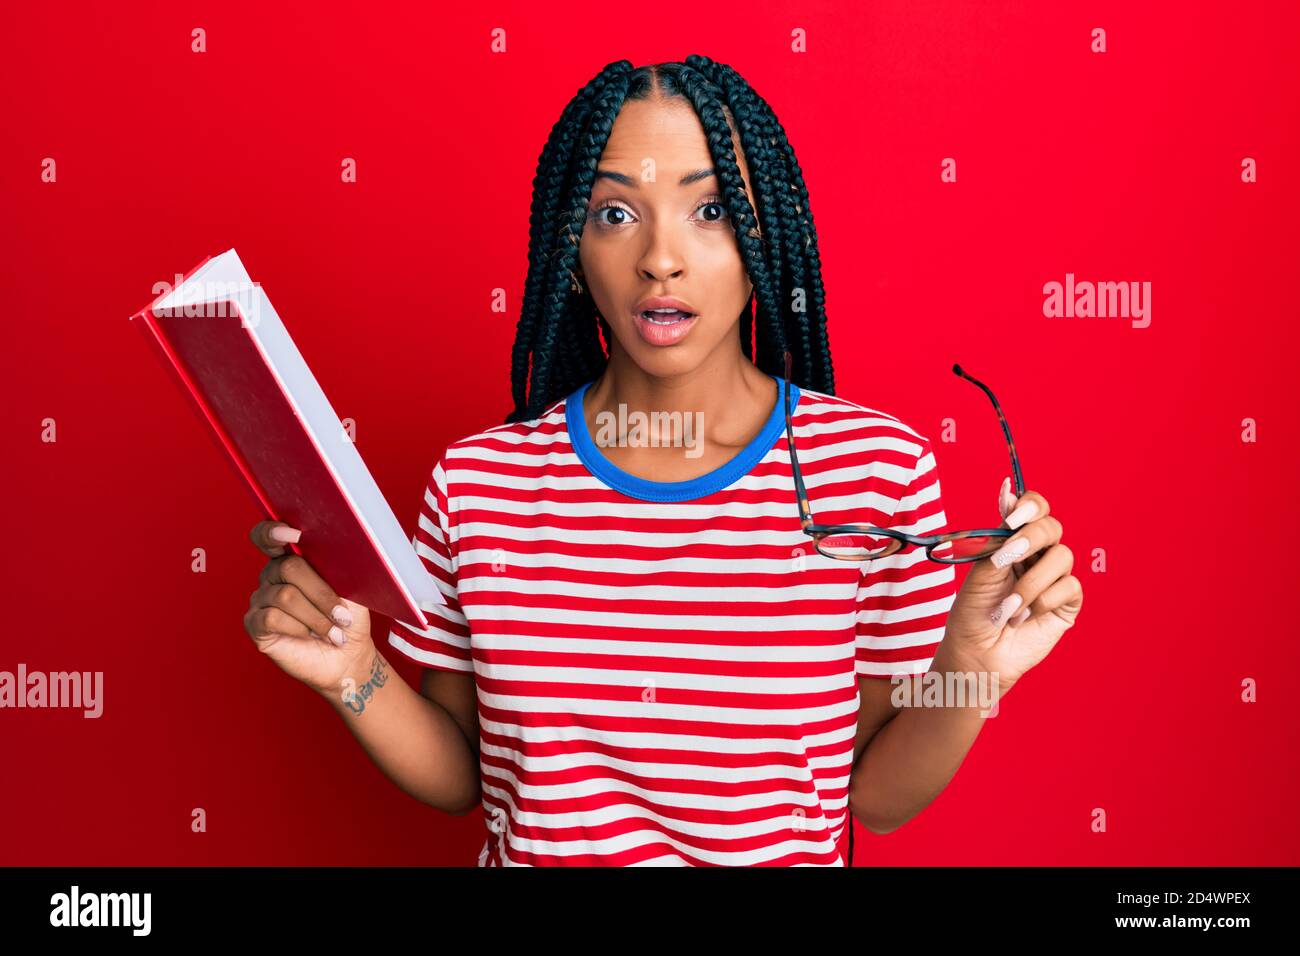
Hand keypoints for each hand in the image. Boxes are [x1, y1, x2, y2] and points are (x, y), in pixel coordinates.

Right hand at [244, 520, 373, 695]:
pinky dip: (298, 628)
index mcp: (294, 559)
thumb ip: (336, 564)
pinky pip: (271, 618)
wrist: (348, 655)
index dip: (273, 531)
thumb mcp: (351, 587)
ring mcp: (261, 599)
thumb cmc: (349, 619)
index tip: (294, 535)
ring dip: (316, 617)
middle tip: (342, 615)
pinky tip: (309, 636)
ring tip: (333, 632)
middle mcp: (272, 576)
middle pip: (288, 567)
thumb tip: (338, 545)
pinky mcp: (255, 624)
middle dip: (321, 594)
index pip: (268, 535)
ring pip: (284, 596)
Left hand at [940, 481, 1083, 695]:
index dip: (1030, 505)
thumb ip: (999, 535)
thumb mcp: (981, 569)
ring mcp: (1054, 578)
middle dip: (1031, 539)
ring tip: (1009, 607)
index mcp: (1014, 541)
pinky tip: (1025, 617)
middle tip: (1008, 559)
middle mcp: (1037, 555)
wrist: (976, 653)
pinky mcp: (1067, 603)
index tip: (1011, 518)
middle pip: (1052, 527)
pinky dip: (1044, 601)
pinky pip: (1070, 586)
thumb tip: (1006, 491)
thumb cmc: (973, 611)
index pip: (1034, 508)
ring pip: (1062, 557)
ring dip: (1031, 583)